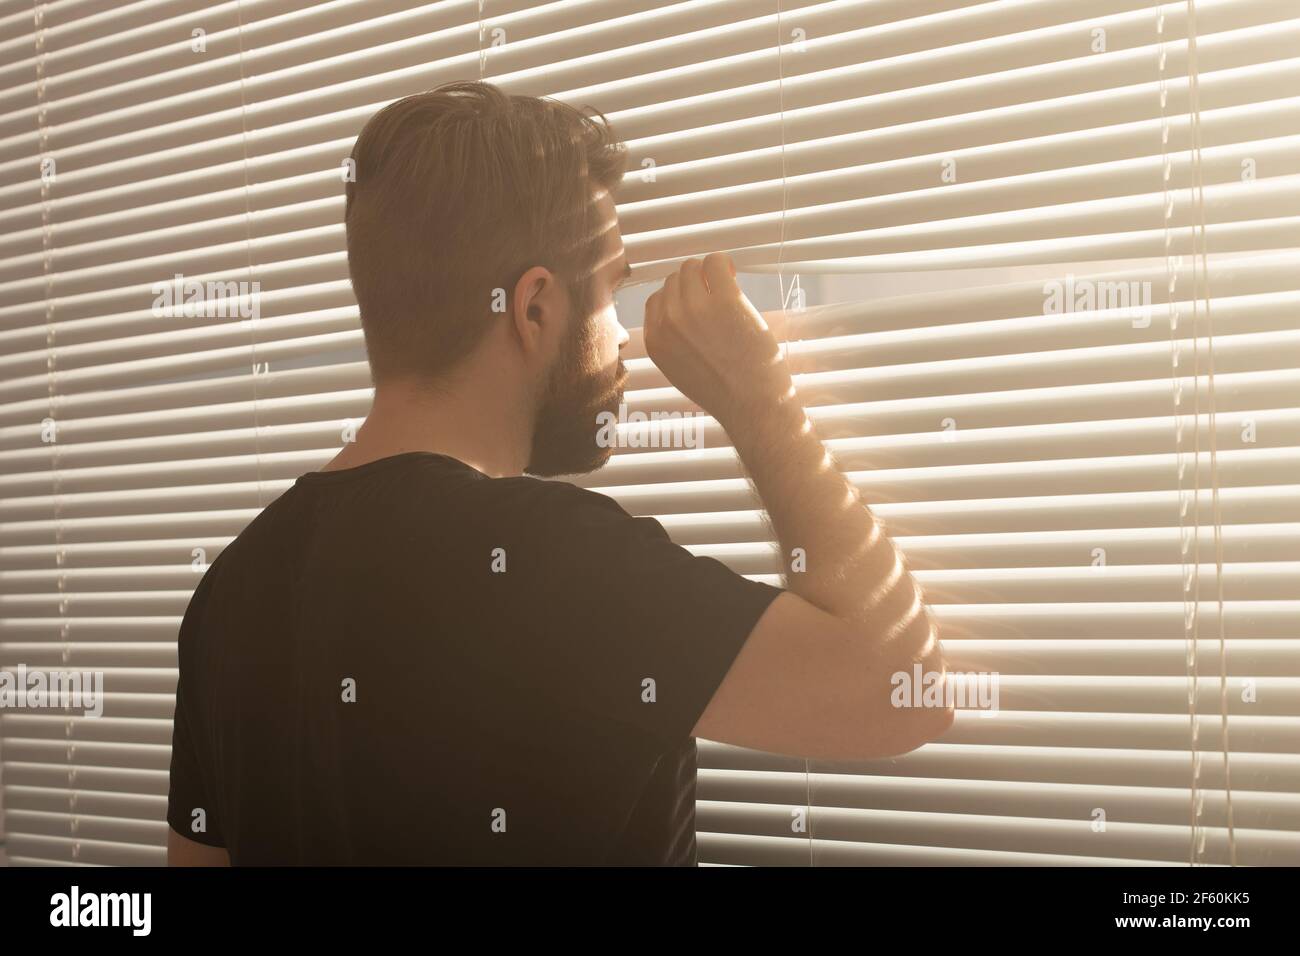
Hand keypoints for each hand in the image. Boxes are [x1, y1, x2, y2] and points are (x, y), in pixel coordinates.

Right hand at [643, 253, 795, 429]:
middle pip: (674, 280)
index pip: (656, 300)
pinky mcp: (723, 301)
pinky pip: (715, 261)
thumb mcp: (682, 371)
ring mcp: (694, 310)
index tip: (698, 302)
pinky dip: (724, 263)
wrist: (753, 407)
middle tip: (717, 295)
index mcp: (655, 342)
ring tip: (728, 288)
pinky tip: (735, 277)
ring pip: (691, 267)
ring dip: (709, 272)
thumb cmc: (727, 393)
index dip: (678, 298)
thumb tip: (682, 312)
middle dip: (695, 283)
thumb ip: (675, 342)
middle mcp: (669, 323)